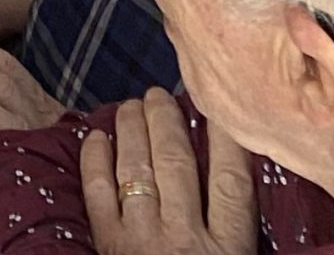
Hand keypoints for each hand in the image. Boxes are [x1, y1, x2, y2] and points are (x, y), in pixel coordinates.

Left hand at [81, 90, 257, 254]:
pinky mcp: (108, 243)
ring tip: (131, 105)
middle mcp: (183, 235)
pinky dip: (95, 160)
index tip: (218, 106)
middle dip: (166, 122)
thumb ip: (237, 226)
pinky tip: (97, 137)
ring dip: (132, 131)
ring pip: (136, 169)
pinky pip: (98, 192)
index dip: (226, 140)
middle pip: (176, 164)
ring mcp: (141, 237)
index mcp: (228, 247)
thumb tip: (238, 176)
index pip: (231, 181)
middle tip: (159, 94)